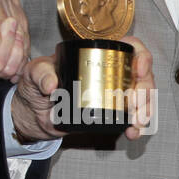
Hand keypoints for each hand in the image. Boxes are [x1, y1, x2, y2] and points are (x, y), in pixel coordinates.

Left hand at [10, 35, 156, 140]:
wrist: (32, 113)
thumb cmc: (35, 84)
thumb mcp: (34, 72)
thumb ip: (41, 74)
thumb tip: (52, 85)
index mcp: (96, 54)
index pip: (128, 47)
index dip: (140, 54)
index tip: (139, 68)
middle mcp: (110, 72)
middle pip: (142, 74)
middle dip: (146, 89)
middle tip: (136, 103)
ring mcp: (114, 94)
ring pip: (142, 97)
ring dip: (145, 109)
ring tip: (137, 121)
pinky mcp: (111, 114)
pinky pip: (131, 118)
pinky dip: (136, 126)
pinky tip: (133, 131)